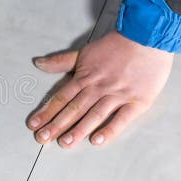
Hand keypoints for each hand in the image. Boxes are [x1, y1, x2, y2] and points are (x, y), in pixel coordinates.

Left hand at [27, 30, 172, 147]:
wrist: (147, 36)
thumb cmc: (115, 45)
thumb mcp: (85, 52)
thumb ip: (62, 61)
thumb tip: (38, 63)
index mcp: (85, 77)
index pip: (62, 97)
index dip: (47, 111)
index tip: (33, 124)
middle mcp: (98, 88)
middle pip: (74, 109)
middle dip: (57, 125)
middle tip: (42, 139)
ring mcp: (118, 95)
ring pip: (94, 115)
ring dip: (79, 130)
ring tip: (65, 143)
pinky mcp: (137, 101)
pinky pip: (121, 118)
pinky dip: (109, 130)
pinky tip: (97, 141)